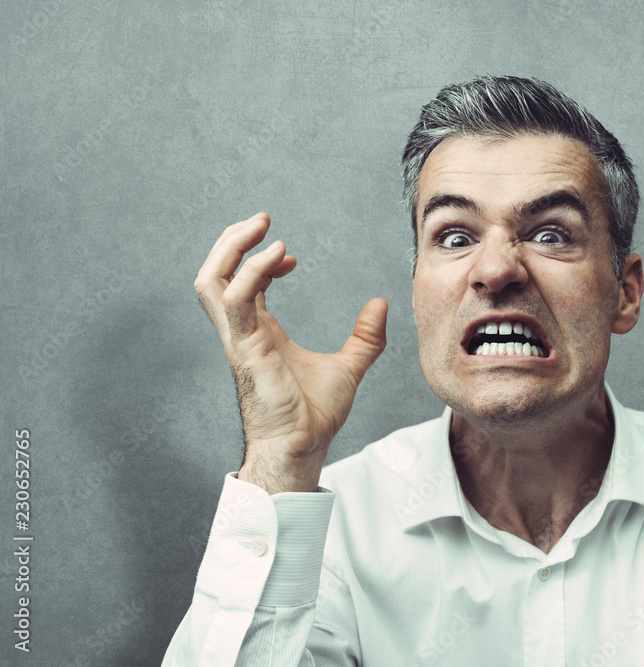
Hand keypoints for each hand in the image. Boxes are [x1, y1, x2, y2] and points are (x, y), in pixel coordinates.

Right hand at [194, 212, 386, 493]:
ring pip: (211, 281)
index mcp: (259, 333)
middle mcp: (243, 332)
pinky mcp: (246, 348)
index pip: (242, 283)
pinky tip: (279, 258)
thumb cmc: (314, 416)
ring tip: (260, 225)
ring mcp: (240, 339)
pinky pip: (235, 300)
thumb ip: (364, 337)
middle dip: (232, 241)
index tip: (290, 255)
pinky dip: (252, 272)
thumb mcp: (348, 367)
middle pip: (214, 273)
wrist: (302, 449)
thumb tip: (381, 305)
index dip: (260, 260)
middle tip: (262, 219)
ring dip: (232, 247)